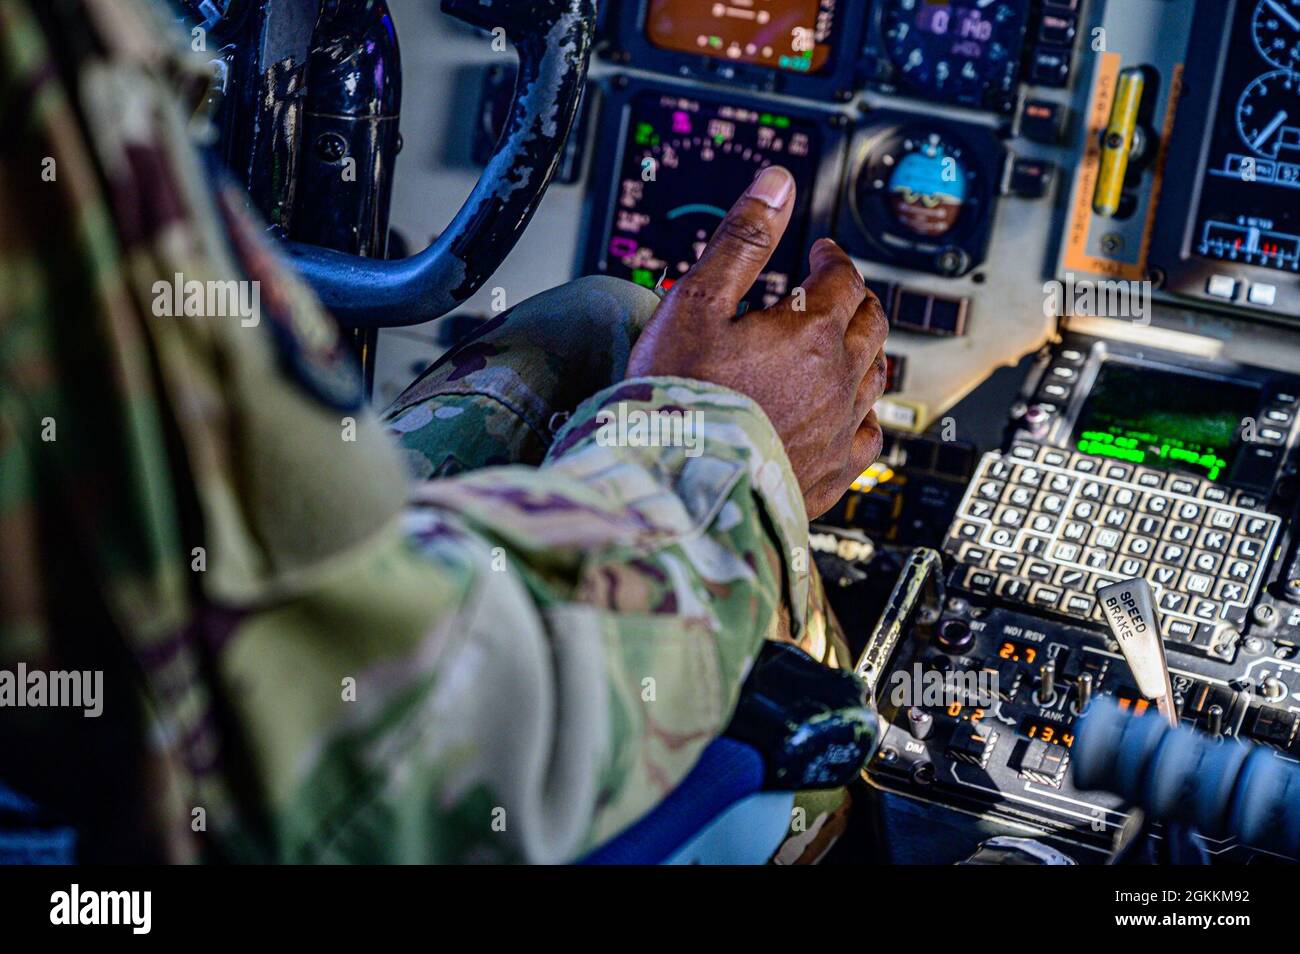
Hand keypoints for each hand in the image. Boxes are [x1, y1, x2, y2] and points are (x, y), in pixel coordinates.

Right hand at [627, 166, 888, 517]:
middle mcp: (838, 378)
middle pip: (868, 322)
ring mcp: (839, 429)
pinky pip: (869, 437)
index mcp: (810, 332)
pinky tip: (850, 414)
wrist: (679, 484)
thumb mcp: (696, 301)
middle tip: (835, 290)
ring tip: (842, 342)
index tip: (821, 253)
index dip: (832, 258)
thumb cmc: (679, 398)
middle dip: (854, 298)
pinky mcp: (832, 474)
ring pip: (875, 375)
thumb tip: (777, 186)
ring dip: (862, 349)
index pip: (841, 277)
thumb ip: (742, 239)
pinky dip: (864, 414)